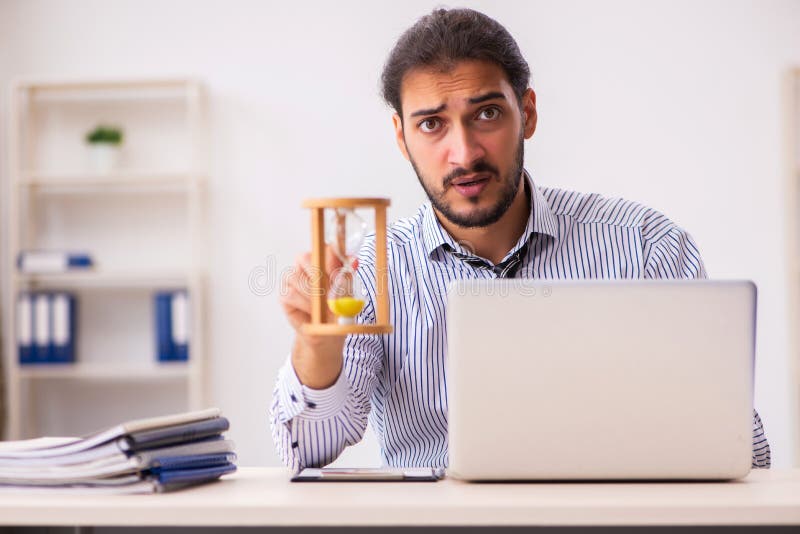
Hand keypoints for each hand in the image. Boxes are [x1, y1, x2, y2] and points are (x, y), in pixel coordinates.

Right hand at [281, 245, 346, 388]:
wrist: (327, 334)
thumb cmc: (338, 310)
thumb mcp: (347, 294)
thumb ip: (347, 277)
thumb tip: (353, 260)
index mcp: (324, 259)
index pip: (325, 248)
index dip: (331, 258)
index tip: (339, 271)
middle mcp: (306, 264)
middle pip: (306, 258)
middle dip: (319, 276)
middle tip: (329, 292)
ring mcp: (293, 277)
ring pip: (297, 277)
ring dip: (313, 295)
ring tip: (324, 307)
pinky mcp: (284, 293)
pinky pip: (291, 293)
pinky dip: (305, 304)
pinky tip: (313, 311)